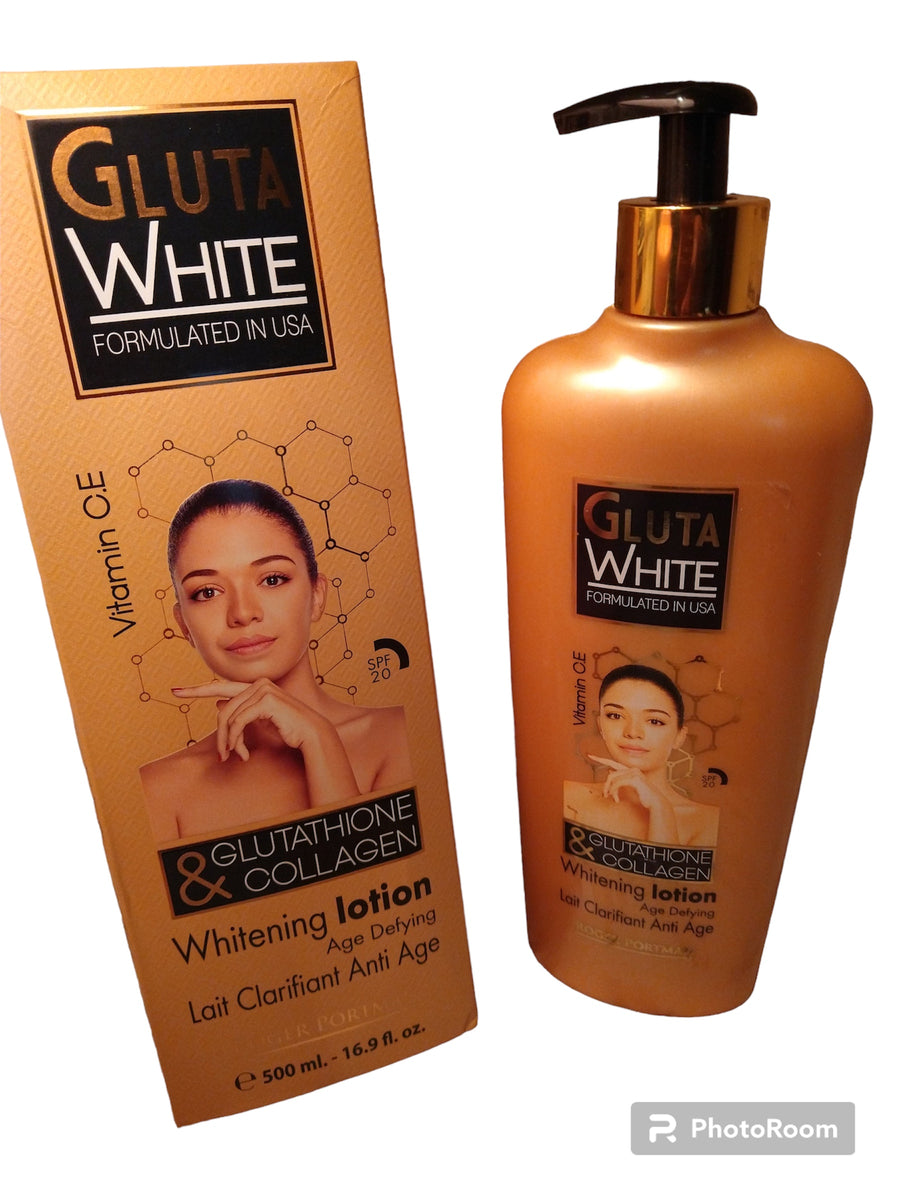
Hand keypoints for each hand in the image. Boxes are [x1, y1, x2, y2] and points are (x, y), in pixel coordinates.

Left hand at [172, 677, 359, 805]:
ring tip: (233, 756)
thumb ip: (240, 711)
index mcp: (255, 686)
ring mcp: (262, 690)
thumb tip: (218, 703)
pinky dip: (236, 740)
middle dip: (219, 733)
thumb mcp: (259, 721)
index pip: (220, 686)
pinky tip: (241, 753)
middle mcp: (258, 683)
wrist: (310, 735)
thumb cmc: (287, 729)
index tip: (176, 691)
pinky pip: (238, 722)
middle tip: (220, 755)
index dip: (196, 690)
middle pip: (223, 708)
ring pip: (229, 717)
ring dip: (229, 741)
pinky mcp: (265, 701)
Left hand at [586, 755, 657, 807]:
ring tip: (611, 798)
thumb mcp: (629, 788)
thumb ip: (620, 779)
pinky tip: (616, 799)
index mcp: (630, 770)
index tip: (590, 755)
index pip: (613, 762)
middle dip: (606, 785)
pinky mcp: (635, 779)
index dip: (601, 759)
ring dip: (610, 790)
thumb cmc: (643, 796)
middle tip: (605, 795)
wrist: (655, 802)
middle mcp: (632, 769)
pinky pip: (617, 784)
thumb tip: (609, 771)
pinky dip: (614, 792)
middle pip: (611, 775)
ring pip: (613, 779)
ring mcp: (634, 773)